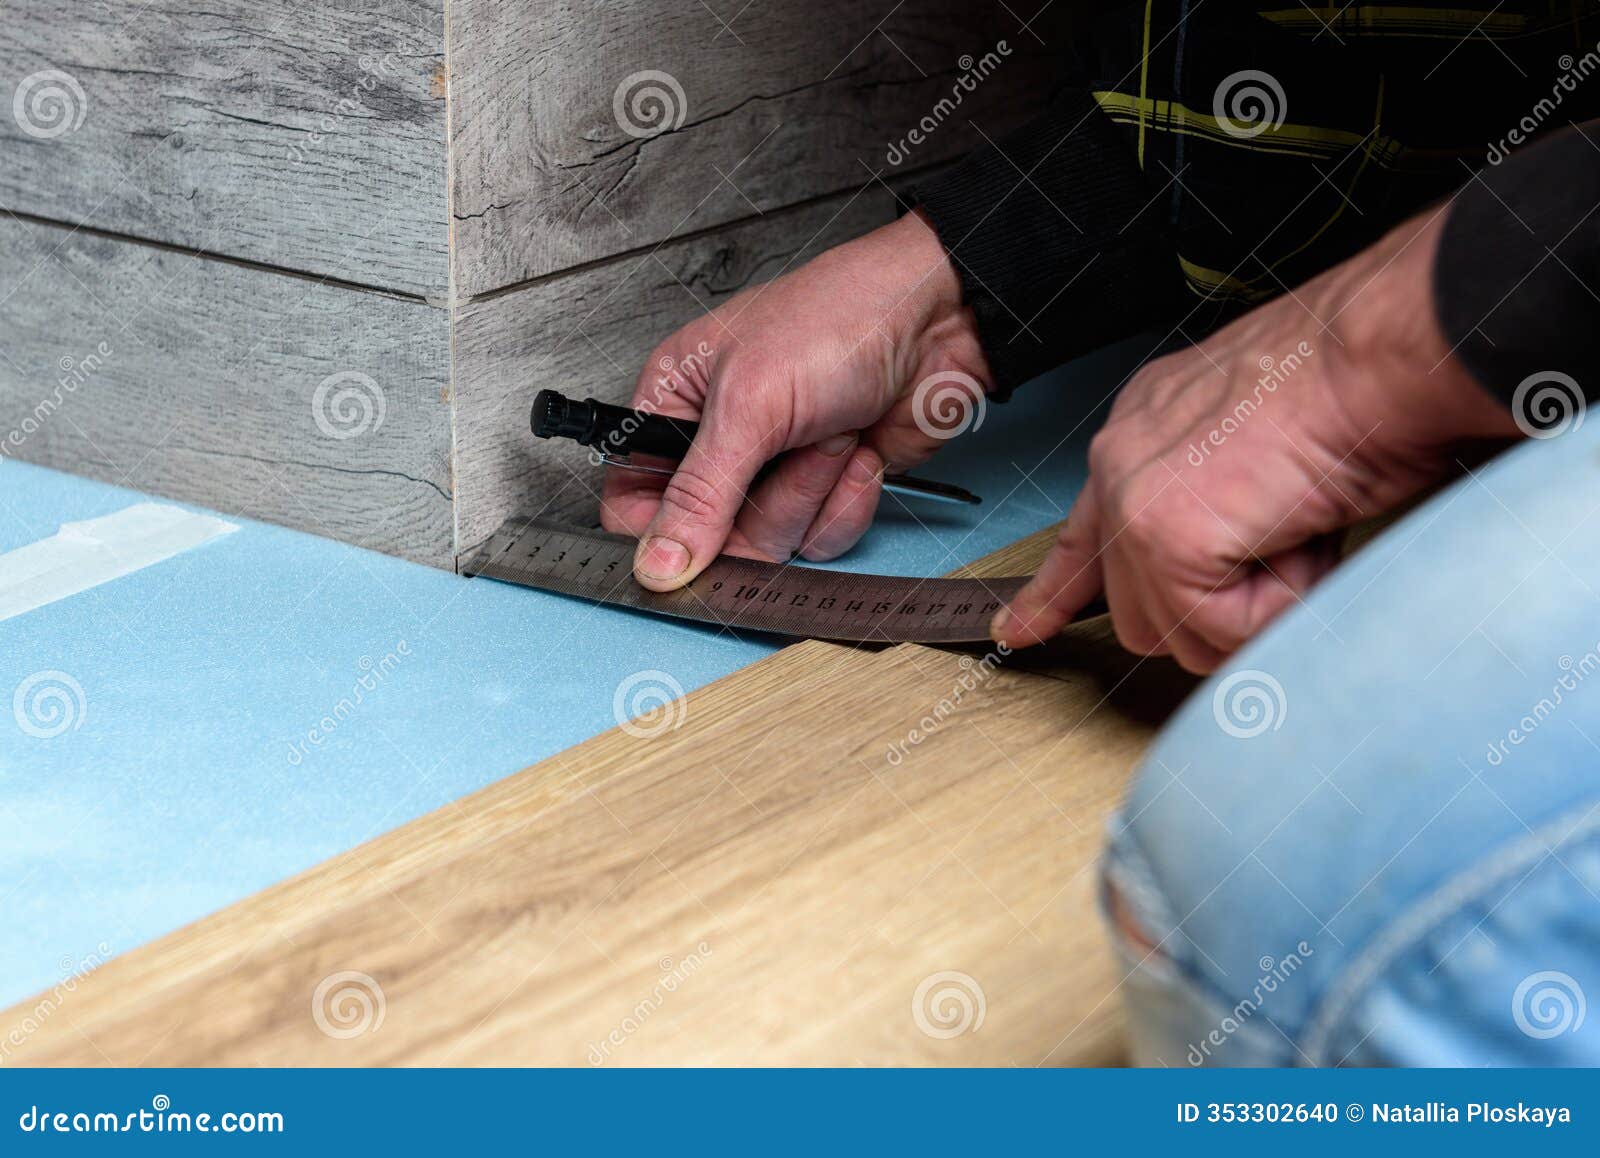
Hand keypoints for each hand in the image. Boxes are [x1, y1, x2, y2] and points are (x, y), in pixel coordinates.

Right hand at [600, 210, 989, 589]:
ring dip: (812, 491)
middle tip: (790, 450)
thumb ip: (699, 494)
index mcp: (677, 404)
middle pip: (709, 535)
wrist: (937, 324)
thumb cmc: (840, 321)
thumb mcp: (750, 405)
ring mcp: (773, 472)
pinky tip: (859, 451)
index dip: (660, 530)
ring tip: (831, 433)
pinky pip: (821, 538)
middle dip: (763, 502)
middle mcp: (720, 443)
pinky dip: (848, 501)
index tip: (696, 535)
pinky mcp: (825, 491)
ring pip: (771, 541)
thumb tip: (655, 563)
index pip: (633, 498)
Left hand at [992, 207, 1519, 672]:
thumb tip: (1234, 578)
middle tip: (1288, 548)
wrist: (1377, 352)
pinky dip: (1281, 604)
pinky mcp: (1166, 540)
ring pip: (1179, 633)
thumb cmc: (1353, 385)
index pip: (1084, 534)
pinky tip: (1299, 537)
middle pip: (1139, 611)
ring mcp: (1134, 502)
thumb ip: (1222, 512)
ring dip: (1257, 611)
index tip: (1020, 630)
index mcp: (1143, 433)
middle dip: (1217, 615)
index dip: (1056, 592)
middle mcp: (1121, 462)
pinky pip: (1224, 630)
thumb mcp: (1263, 451)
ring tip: (1299, 529)